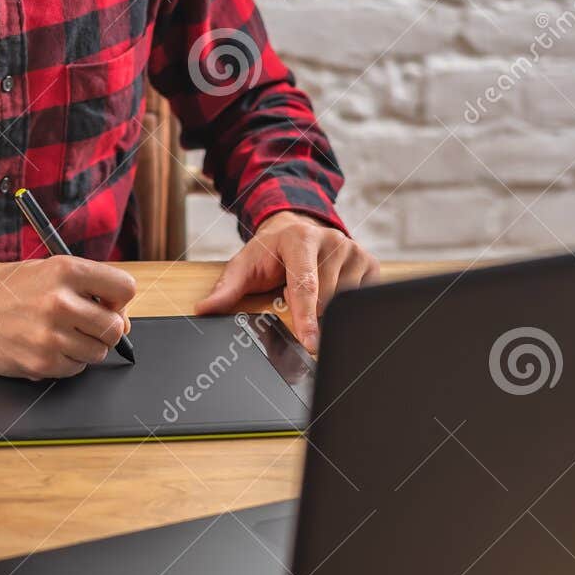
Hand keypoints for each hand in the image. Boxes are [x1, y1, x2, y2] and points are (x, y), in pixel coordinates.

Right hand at [0, 256, 135, 378]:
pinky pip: (75, 368)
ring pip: (98, 352)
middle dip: (104, 329)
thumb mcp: (47, 271)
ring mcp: (52, 334)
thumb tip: (124, 322)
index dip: (120, 300)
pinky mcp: (42, 361)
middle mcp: (61, 301)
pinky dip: (65, 362)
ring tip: (57, 334)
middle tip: (83, 325)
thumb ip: (87, 289)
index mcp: (66, 270)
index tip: (108, 305)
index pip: (125, 288)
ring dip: (84, 347)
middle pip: (115, 327)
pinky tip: (44, 346)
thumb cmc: (6, 291)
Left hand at [194, 211, 378, 351]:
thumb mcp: (243, 266)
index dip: (307, 318)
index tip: (311, 344)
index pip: (306, 286)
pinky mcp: (370, 263)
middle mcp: (331, 240)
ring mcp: (354, 250)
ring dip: (325, 306)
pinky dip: (342, 303)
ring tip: (310, 289)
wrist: (294, 230)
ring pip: (343, 301)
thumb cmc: (268, 253)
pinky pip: (360, 298)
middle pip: (325, 300)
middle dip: (307, 309)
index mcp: (300, 238)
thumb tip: (204, 309)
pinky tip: (330, 289)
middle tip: (290, 293)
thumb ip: (226, 288)